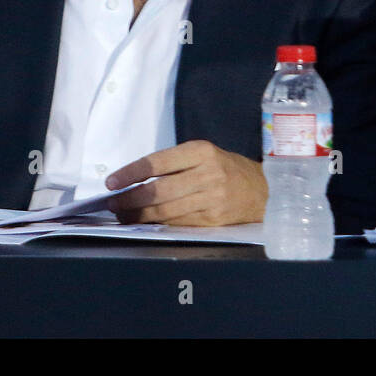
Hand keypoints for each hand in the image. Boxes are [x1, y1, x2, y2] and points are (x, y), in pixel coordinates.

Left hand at [104, 140, 267, 225]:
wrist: (263, 190)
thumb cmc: (227, 169)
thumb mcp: (205, 155)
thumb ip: (174, 164)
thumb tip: (135, 181)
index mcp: (201, 152)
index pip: (157, 163)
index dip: (130, 174)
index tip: (112, 182)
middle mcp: (207, 174)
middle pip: (158, 191)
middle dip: (130, 200)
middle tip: (112, 204)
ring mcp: (211, 199)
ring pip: (165, 211)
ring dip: (139, 215)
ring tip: (123, 215)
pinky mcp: (213, 220)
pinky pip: (178, 224)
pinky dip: (158, 224)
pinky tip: (146, 222)